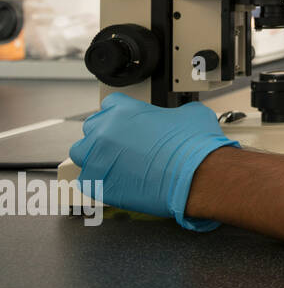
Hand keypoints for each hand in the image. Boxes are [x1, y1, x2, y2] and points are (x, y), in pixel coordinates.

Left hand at [69, 92, 239, 230]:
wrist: (198, 176)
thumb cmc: (195, 147)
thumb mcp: (191, 113)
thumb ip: (175, 112)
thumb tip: (179, 117)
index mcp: (124, 110)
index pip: (110, 104)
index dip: (121, 113)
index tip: (129, 123)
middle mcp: (105, 131)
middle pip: (92, 127)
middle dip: (106, 134)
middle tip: (125, 144)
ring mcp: (98, 159)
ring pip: (82, 152)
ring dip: (95, 155)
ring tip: (114, 163)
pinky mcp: (98, 184)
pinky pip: (86, 180)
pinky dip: (99, 181)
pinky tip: (117, 181)